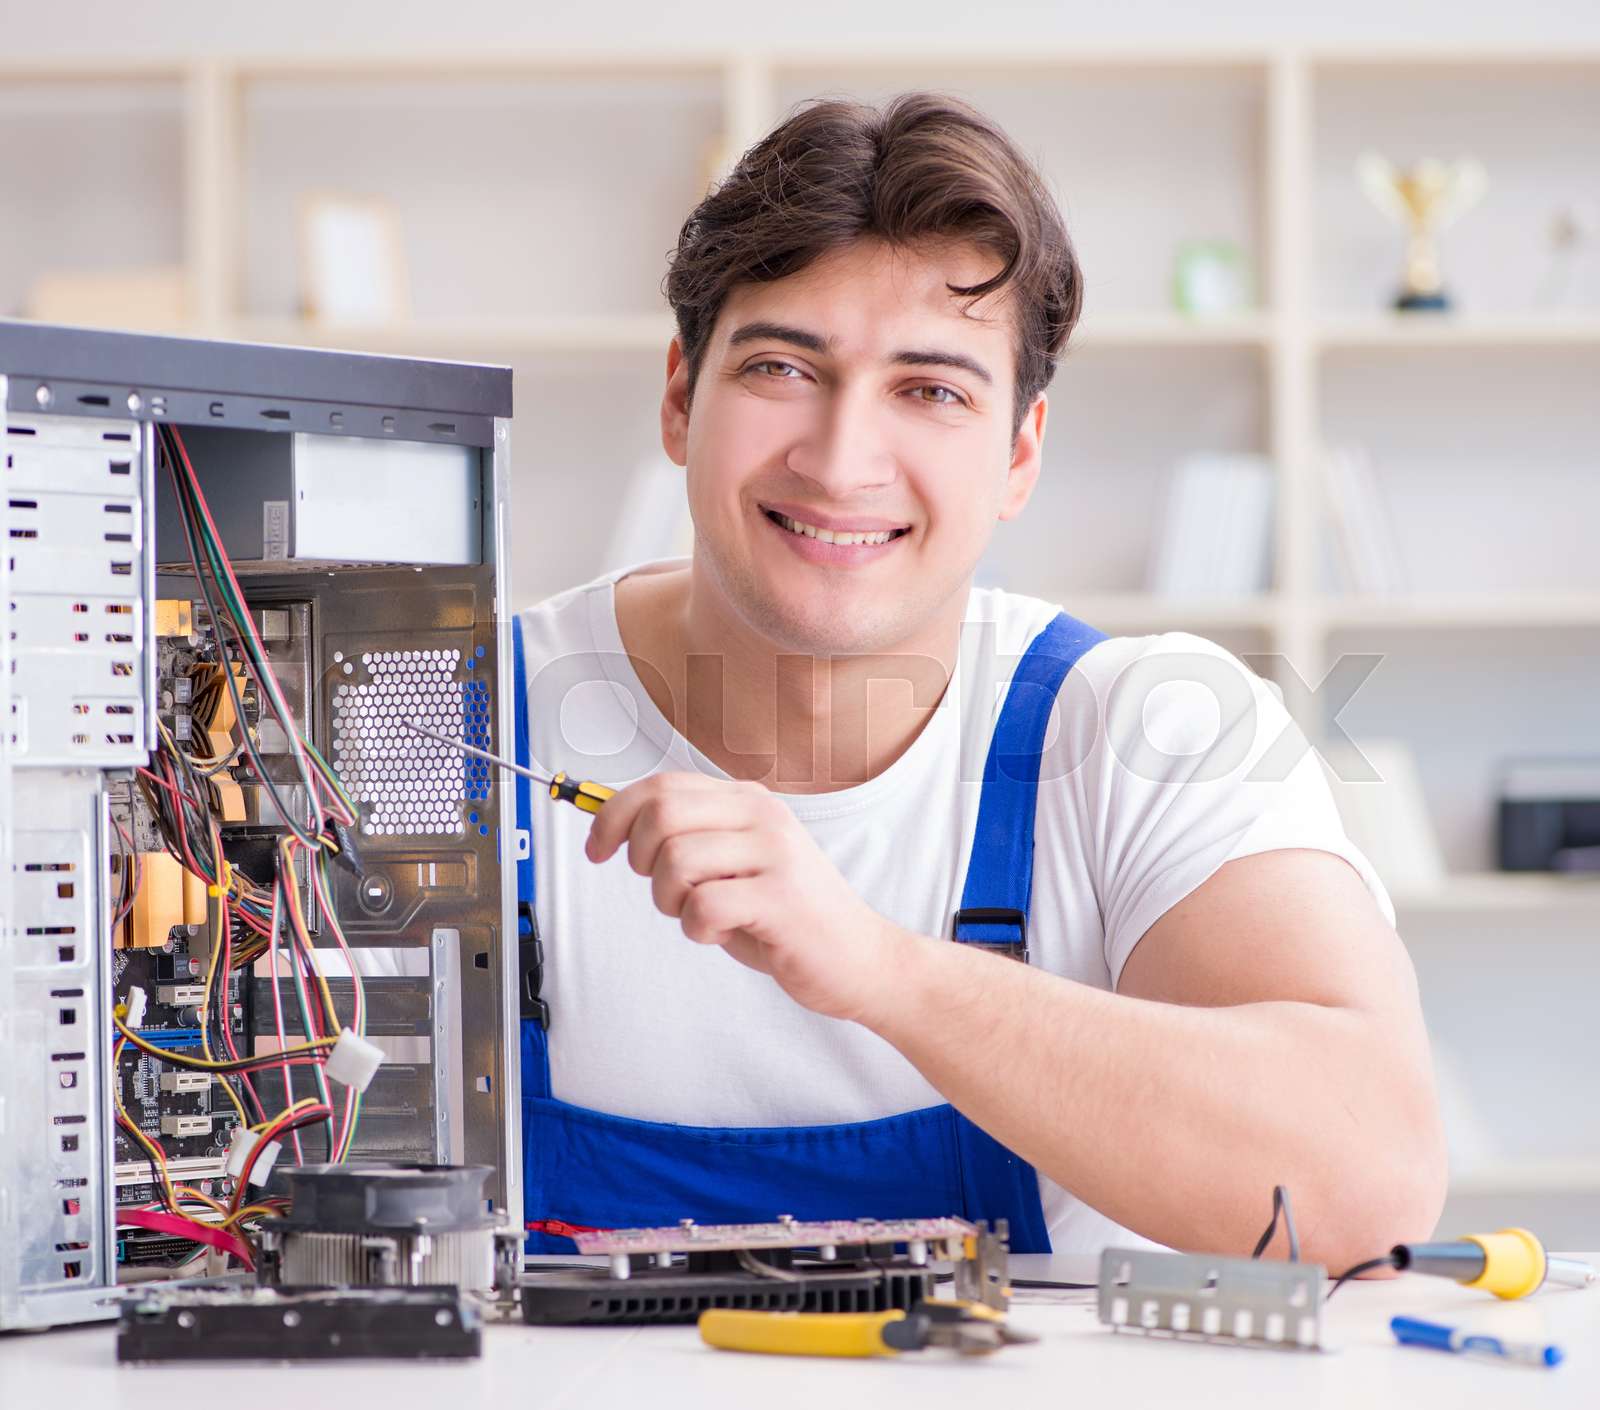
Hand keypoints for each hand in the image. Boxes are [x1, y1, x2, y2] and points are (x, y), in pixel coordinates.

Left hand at [584, 772, 909, 1022]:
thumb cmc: (787, 917)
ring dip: (670, 902)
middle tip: (665, 891)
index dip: (613, 815)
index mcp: (748, 801)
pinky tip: (723, 933)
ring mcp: (776, 854)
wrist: (860, 959)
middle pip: (661, 813)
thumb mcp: (735, 865)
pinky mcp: (782, 898)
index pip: (661, 785)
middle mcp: (763, 817)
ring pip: (676, 861)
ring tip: (703, 916)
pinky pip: (703, 906)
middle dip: (640, 859)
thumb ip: (689, 841)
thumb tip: (616, 827)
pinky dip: (698, 929)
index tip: (597, 848)